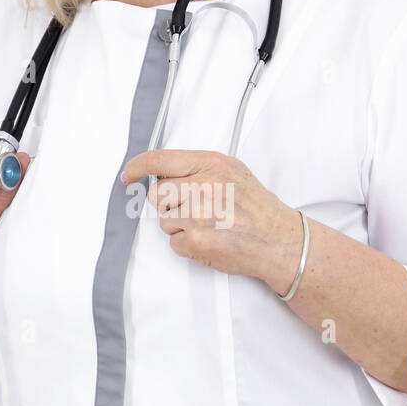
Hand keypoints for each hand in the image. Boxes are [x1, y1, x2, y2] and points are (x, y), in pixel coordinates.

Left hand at [120, 148, 302, 292]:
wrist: (278, 239)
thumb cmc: (257, 208)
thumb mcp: (232, 171)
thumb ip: (200, 167)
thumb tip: (165, 170)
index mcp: (210, 164)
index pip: (158, 160)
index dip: (136, 167)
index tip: (128, 174)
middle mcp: (202, 185)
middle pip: (158, 195)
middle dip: (171, 205)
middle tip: (196, 209)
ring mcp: (198, 213)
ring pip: (165, 221)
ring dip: (182, 226)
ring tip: (210, 225)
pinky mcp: (196, 240)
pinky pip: (174, 243)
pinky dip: (189, 245)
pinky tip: (211, 239)